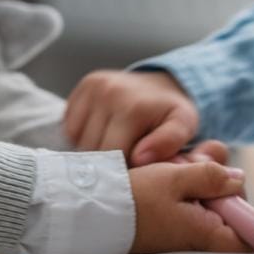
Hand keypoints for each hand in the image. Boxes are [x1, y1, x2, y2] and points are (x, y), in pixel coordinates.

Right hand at [65, 70, 200, 164]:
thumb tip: (140, 158)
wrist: (161, 84)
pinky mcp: (81, 88)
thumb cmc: (170, 112)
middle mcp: (108, 93)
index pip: (113, 156)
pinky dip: (82, 137)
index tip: (136, 167)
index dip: (124, 169)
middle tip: (125, 158)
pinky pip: (69, 128)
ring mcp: (92, 89)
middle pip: (92, 149)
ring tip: (114, 145)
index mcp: (133, 107)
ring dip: (92, 150)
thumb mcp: (184, 126)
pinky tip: (102, 134)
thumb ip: (168, 143)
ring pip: (77, 141)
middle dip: (107, 161)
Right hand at [127, 160, 247, 253]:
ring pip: (210, 206)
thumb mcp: (177, 178)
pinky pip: (191, 207)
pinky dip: (186, 188)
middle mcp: (200, 242)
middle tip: (200, 161)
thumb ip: (213, 177)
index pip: (248, 235)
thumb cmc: (135, 198)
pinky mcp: (171, 228)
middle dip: (220, 182)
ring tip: (182, 162)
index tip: (230, 185)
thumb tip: (239, 179)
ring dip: (202, 180)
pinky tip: (173, 170)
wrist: (94, 214)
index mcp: (208, 234)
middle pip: (230, 213)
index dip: (247, 209)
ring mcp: (185, 236)